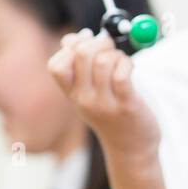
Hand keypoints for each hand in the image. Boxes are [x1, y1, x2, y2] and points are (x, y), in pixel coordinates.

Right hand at [47, 28, 160, 158]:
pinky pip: (122, 74)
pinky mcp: (126, 105)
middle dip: (98, 42)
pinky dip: (128, 64)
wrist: (131, 149)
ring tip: (122, 62)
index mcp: (72, 94)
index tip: (86, 42)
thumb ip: (79, 67)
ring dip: (117, 54)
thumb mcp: (89, 94)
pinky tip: (131, 69)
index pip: (56, 65)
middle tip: (110, 47)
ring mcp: (104, 103)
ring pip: (104, 61)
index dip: (70, 48)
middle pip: (81, 55)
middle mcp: (84, 99)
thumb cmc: (111, 115)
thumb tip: (72, 39)